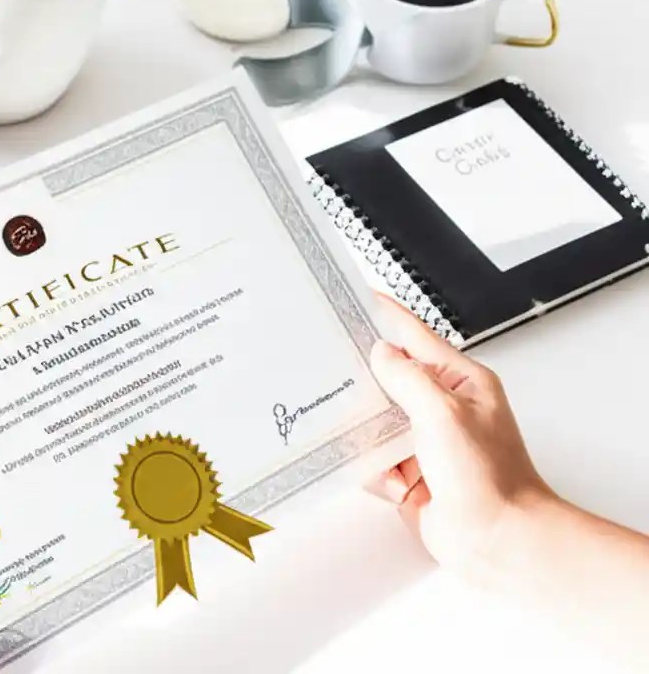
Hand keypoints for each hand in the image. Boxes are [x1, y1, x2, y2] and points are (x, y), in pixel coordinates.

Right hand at [365, 295, 555, 581]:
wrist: (498, 541)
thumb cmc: (490, 479)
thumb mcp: (442, 413)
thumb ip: (407, 378)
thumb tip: (382, 354)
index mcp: (463, 382)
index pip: (417, 337)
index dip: (388, 317)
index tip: (363, 297)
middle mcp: (445, 408)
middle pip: (390, 380)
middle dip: (368, 387)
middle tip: (340, 376)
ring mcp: (428, 443)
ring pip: (376, 422)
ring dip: (372, 438)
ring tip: (378, 447)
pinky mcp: (413, 473)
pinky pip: (375, 460)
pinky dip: (377, 471)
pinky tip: (396, 482)